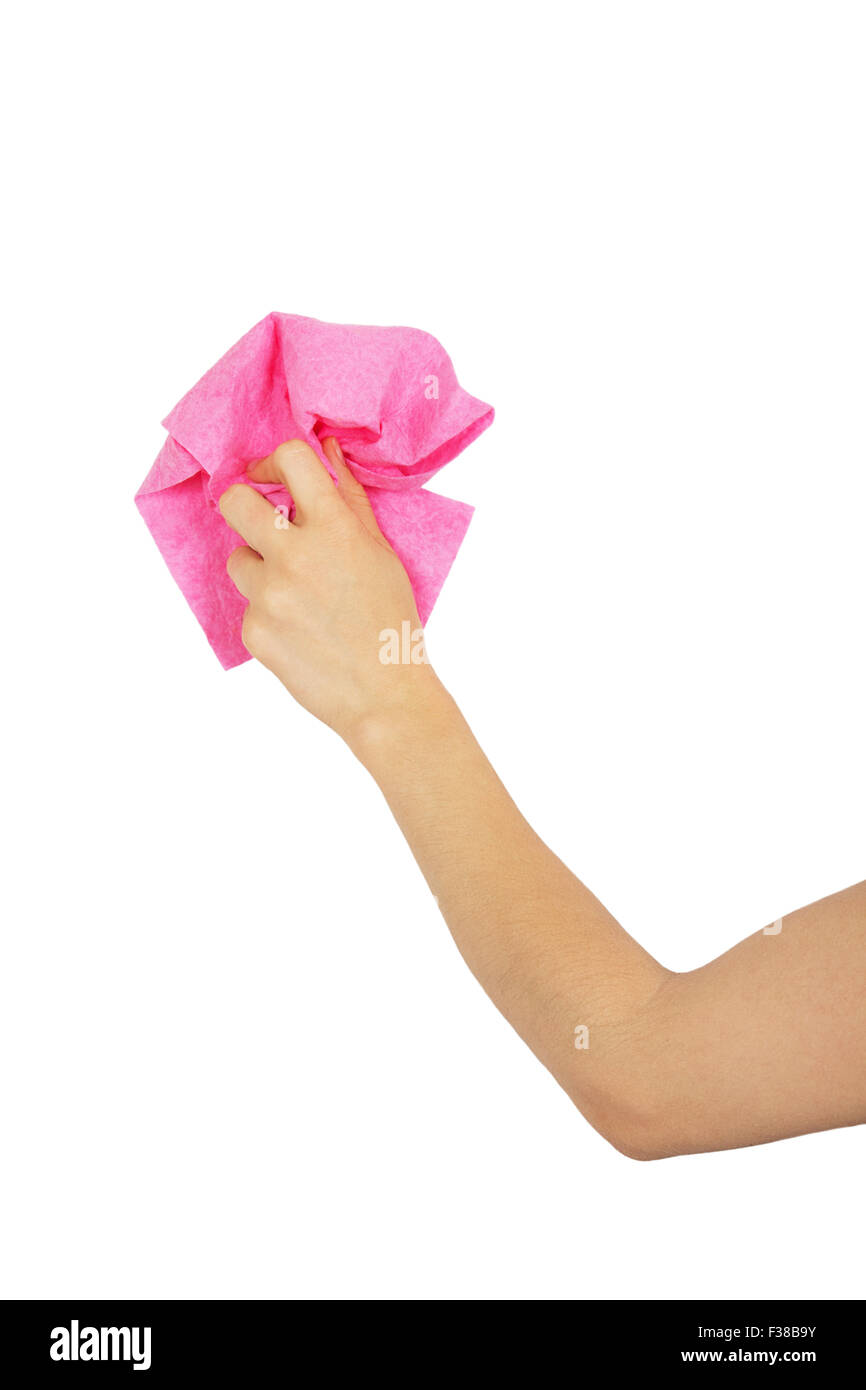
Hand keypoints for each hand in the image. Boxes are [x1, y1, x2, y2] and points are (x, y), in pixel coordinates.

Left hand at [219, 438, 439, 743]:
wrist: (385, 694)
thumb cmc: (391, 622)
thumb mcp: (381, 553)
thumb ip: (350, 500)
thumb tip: (328, 452)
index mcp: (334, 528)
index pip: (289, 458)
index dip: (273, 463)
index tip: (274, 479)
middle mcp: (295, 555)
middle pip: (234, 502)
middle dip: (243, 505)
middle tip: (264, 525)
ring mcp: (269, 595)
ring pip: (237, 559)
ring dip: (259, 568)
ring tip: (296, 596)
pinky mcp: (253, 631)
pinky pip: (247, 606)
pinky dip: (267, 614)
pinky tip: (299, 632)